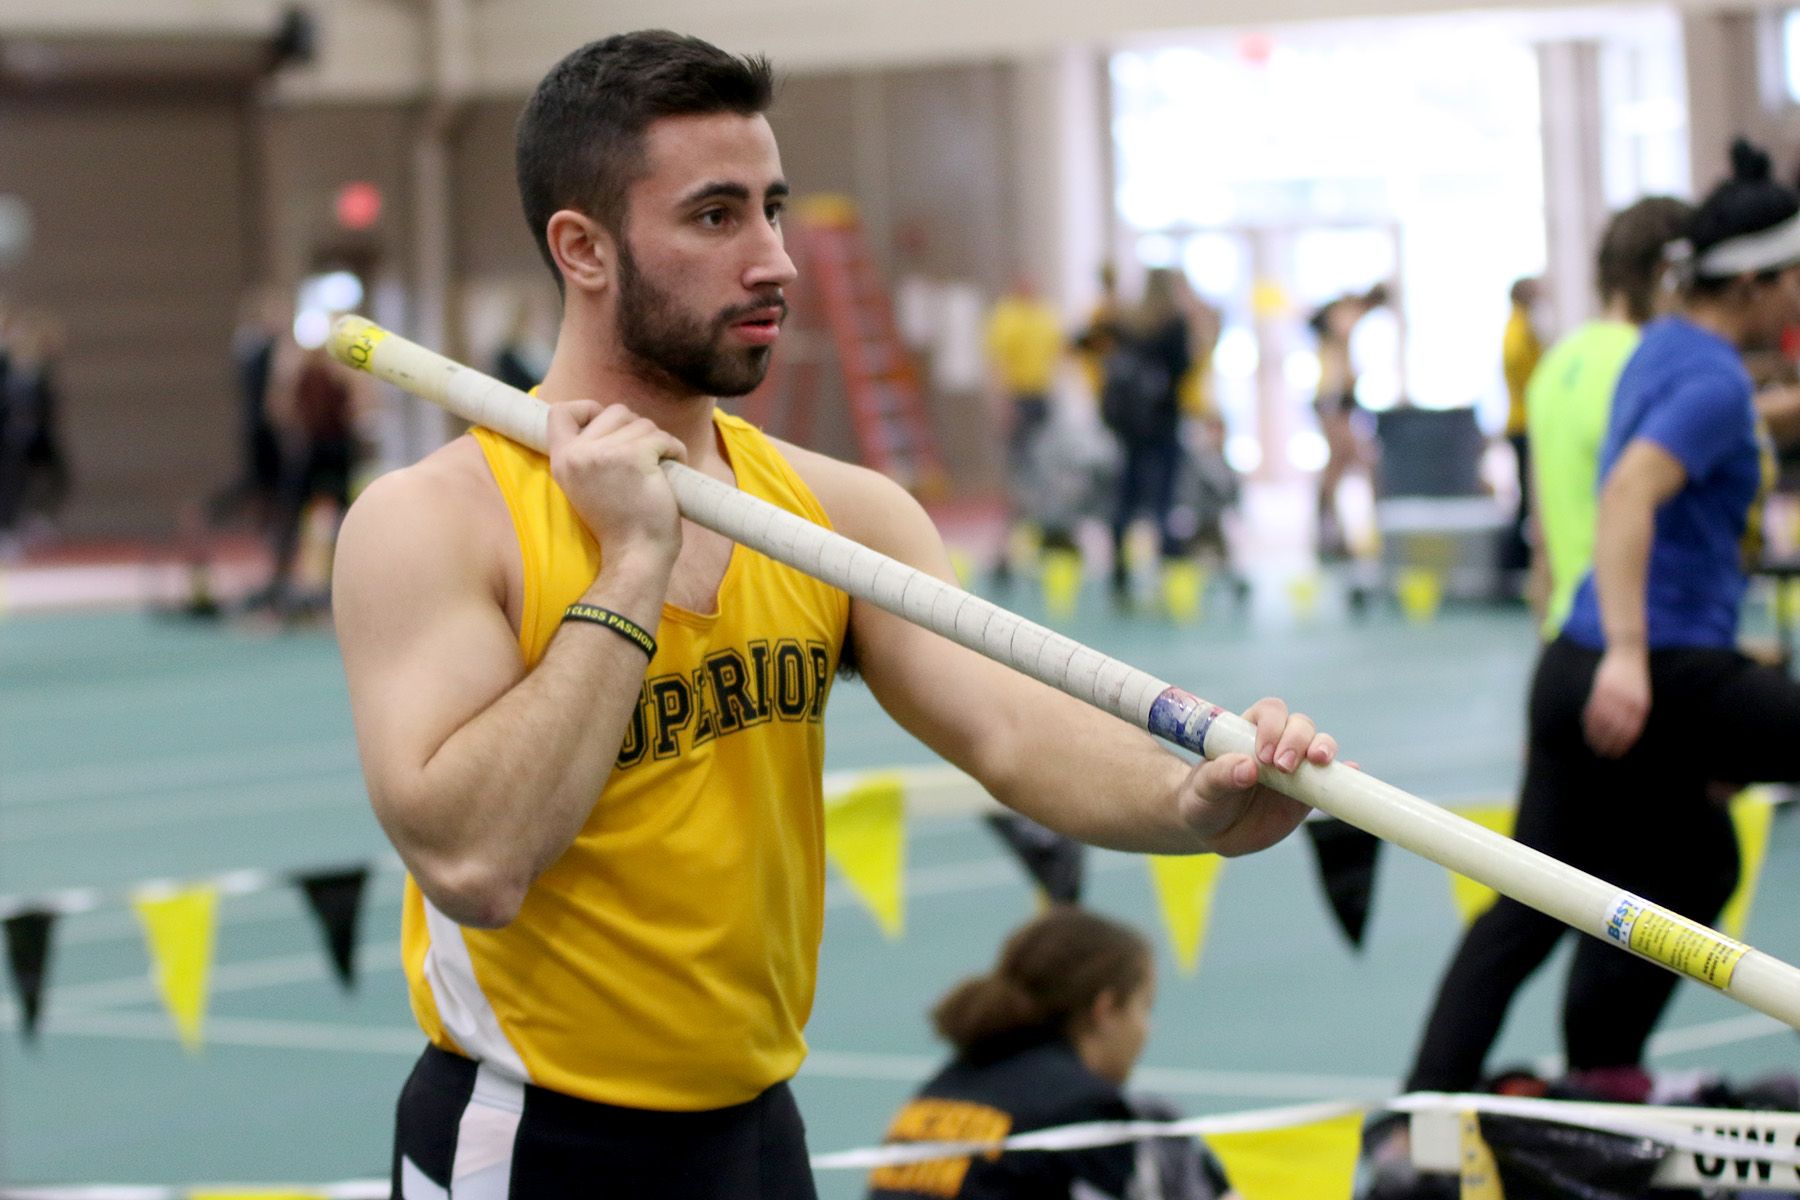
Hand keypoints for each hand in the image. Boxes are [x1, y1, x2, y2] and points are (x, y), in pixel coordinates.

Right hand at [546, 401, 687, 578]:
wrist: (635, 556)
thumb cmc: (619, 525)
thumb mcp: (586, 486)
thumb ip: (589, 455)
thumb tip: (612, 419)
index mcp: (562, 460)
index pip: (559, 411)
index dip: (587, 408)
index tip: (607, 426)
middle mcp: (578, 453)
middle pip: (614, 411)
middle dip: (636, 430)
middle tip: (645, 458)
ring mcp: (605, 453)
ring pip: (642, 423)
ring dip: (658, 442)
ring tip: (659, 469)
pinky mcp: (635, 456)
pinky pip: (663, 437)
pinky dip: (675, 450)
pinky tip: (675, 466)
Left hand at [1179, 697, 1336, 855]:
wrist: (1214, 829)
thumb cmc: (1203, 800)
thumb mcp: (1203, 790)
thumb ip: (1219, 776)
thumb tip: (1247, 767)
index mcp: (1248, 733)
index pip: (1269, 712)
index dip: (1271, 726)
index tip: (1263, 754)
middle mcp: (1277, 744)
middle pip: (1299, 725)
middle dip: (1297, 739)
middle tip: (1284, 766)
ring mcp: (1296, 769)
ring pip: (1319, 746)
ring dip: (1324, 748)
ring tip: (1320, 761)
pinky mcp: (1308, 794)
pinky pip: (1331, 781)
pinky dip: (1346, 775)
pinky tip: (1353, 774)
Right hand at [1584, 646, 1649, 757]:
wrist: (1627, 652)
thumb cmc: (1634, 677)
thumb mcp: (1640, 695)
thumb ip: (1634, 712)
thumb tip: (1627, 733)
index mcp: (1641, 705)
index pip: (1631, 731)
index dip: (1623, 745)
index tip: (1616, 755)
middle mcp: (1628, 701)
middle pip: (1616, 729)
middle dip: (1608, 744)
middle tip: (1601, 754)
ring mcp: (1614, 695)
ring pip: (1603, 721)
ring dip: (1596, 735)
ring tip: (1592, 744)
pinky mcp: (1601, 688)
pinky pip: (1594, 709)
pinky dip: (1589, 721)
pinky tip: (1586, 728)